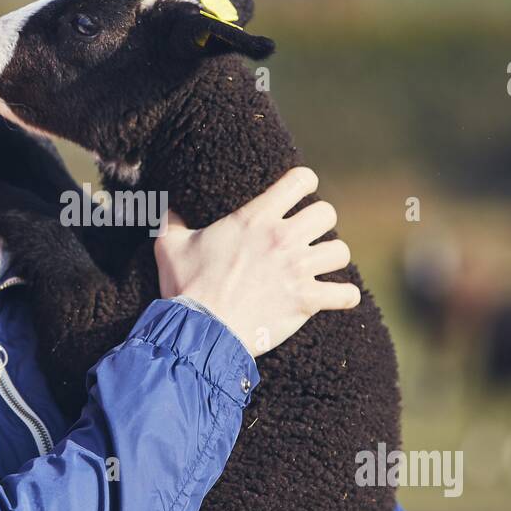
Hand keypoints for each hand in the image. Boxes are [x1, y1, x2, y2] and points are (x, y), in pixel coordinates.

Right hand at [153, 166, 359, 357]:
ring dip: (332, 259)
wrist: (201, 331)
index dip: (304, 183)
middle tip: (308, 236)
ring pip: (340, 251)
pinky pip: (345, 294)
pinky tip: (337, 297)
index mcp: (256, 217)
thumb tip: (166, 209)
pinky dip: (344, 296)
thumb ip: (171, 222)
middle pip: (327, 213)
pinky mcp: (306, 301)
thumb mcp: (170, 246)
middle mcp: (282, 238)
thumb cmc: (186, 287)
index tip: (300, 193)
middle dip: (320, 223)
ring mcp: (297, 270)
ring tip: (320, 266)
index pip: (301, 180)